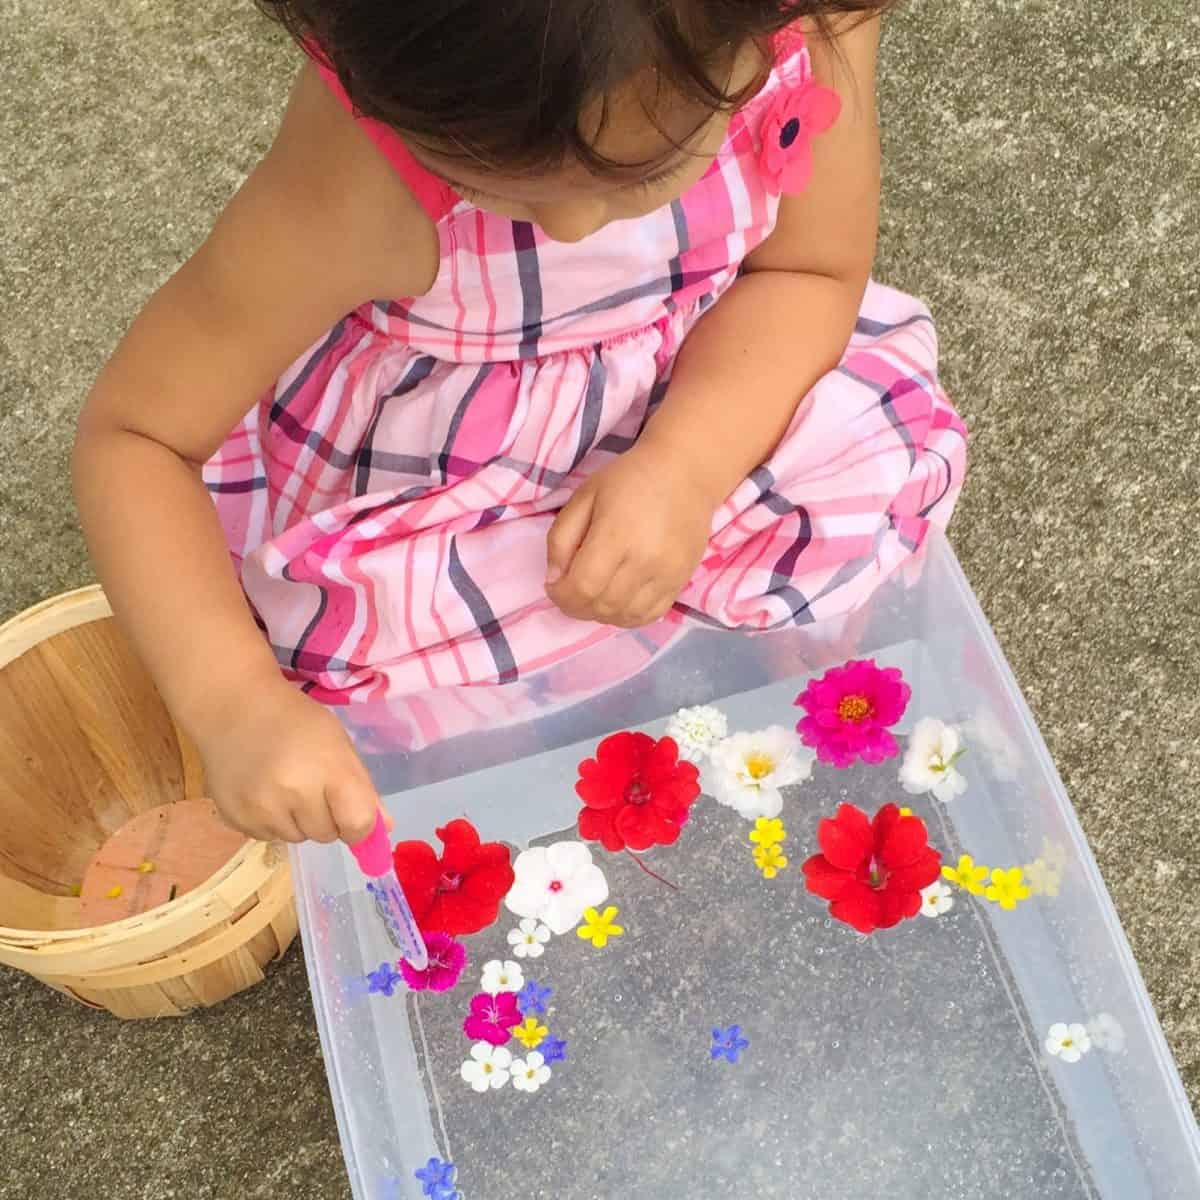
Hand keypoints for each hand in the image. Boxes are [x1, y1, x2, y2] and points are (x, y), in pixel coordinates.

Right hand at [195, 676, 384, 844]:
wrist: (235, 707)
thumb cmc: (296, 721)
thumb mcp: (339, 744)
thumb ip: (362, 788)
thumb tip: (383, 829)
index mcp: (330, 770)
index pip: (357, 824)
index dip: (359, 825)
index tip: (350, 813)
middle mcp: (295, 794)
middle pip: (327, 835)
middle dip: (326, 818)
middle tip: (311, 786)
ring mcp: (262, 809)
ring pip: (297, 838)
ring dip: (297, 821)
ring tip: (284, 786)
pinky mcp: (236, 818)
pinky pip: (268, 838)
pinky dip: (271, 822)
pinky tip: (263, 791)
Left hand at [545, 444, 716, 626]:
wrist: (685, 472)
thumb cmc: (629, 479)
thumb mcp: (584, 496)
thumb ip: (561, 538)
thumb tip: (555, 578)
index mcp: (616, 535)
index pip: (582, 587)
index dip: (561, 595)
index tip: (554, 586)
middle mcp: (645, 561)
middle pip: (602, 606)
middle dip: (576, 606)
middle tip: (570, 591)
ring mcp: (667, 575)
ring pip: (625, 616)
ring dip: (601, 614)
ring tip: (593, 596)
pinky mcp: (681, 581)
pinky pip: (650, 615)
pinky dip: (627, 616)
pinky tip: (618, 601)